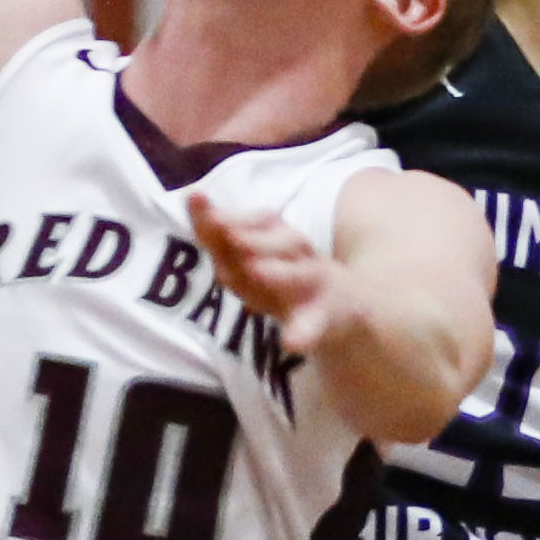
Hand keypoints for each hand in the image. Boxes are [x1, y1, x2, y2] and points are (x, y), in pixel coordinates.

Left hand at [190, 191, 354, 355]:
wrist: (348, 309)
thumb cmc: (287, 280)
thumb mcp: (252, 261)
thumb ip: (222, 238)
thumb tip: (192, 198)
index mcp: (280, 240)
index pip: (258, 223)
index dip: (230, 216)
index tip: (199, 200)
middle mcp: (299, 256)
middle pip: (284, 242)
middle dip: (256, 239)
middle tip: (230, 235)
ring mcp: (315, 286)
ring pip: (302, 275)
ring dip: (280, 274)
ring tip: (257, 271)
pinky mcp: (324, 319)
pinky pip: (314, 326)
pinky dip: (303, 333)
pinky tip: (291, 341)